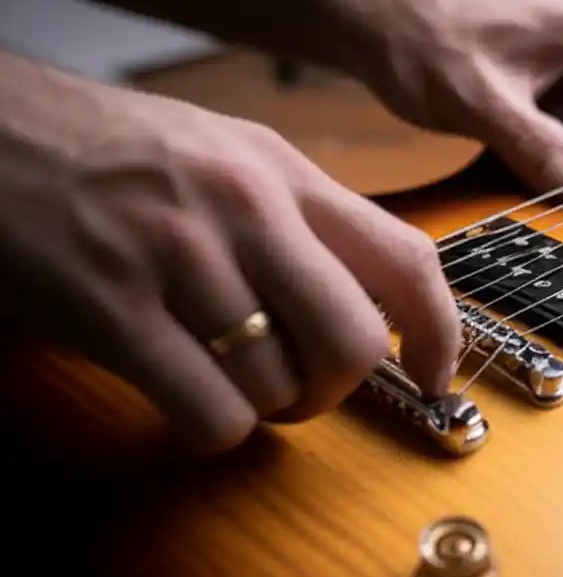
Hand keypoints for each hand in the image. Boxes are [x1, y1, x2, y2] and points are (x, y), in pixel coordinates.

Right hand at [0, 53, 459, 451]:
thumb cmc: (106, 149)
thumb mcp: (223, 153)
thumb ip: (298, 217)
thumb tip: (370, 301)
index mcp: (281, 171)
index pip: (406, 257)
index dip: (442, 332)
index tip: (439, 375)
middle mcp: (245, 208)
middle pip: (355, 342)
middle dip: (336, 388)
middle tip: (300, 386)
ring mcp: (178, 255)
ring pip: (279, 386)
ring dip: (263, 408)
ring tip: (222, 376)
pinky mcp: (111, 308)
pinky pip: (211, 412)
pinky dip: (212, 428)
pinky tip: (184, 396)